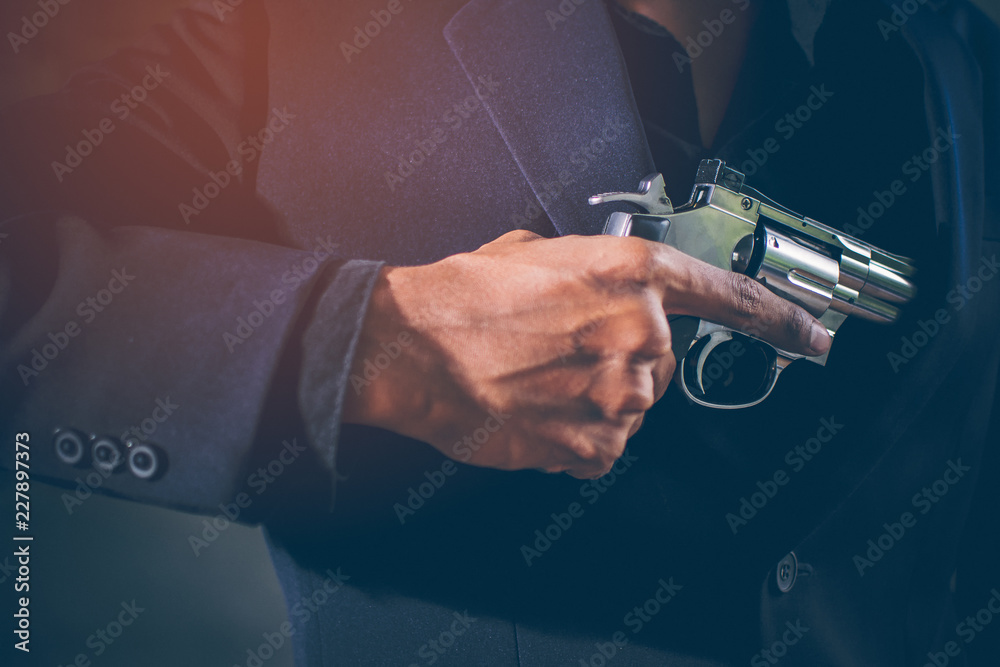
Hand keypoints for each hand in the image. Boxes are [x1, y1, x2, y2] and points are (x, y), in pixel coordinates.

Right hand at [342, 230, 829, 478]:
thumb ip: (591, 271)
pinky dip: (574, 436)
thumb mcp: (533, 253)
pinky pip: (604, 447)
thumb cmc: (460, 296)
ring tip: (533, 380)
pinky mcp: (594, 446)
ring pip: (630, 407)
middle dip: (618, 360)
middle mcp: (639, 331)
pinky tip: (532, 412)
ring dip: (592, 399)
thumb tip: (597, 291)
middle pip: (660, 362)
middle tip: (556, 351)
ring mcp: (621, 395)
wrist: (408, 347)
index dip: (778, 321)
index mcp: (630, 274)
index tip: (815, 337)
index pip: (728, 298)